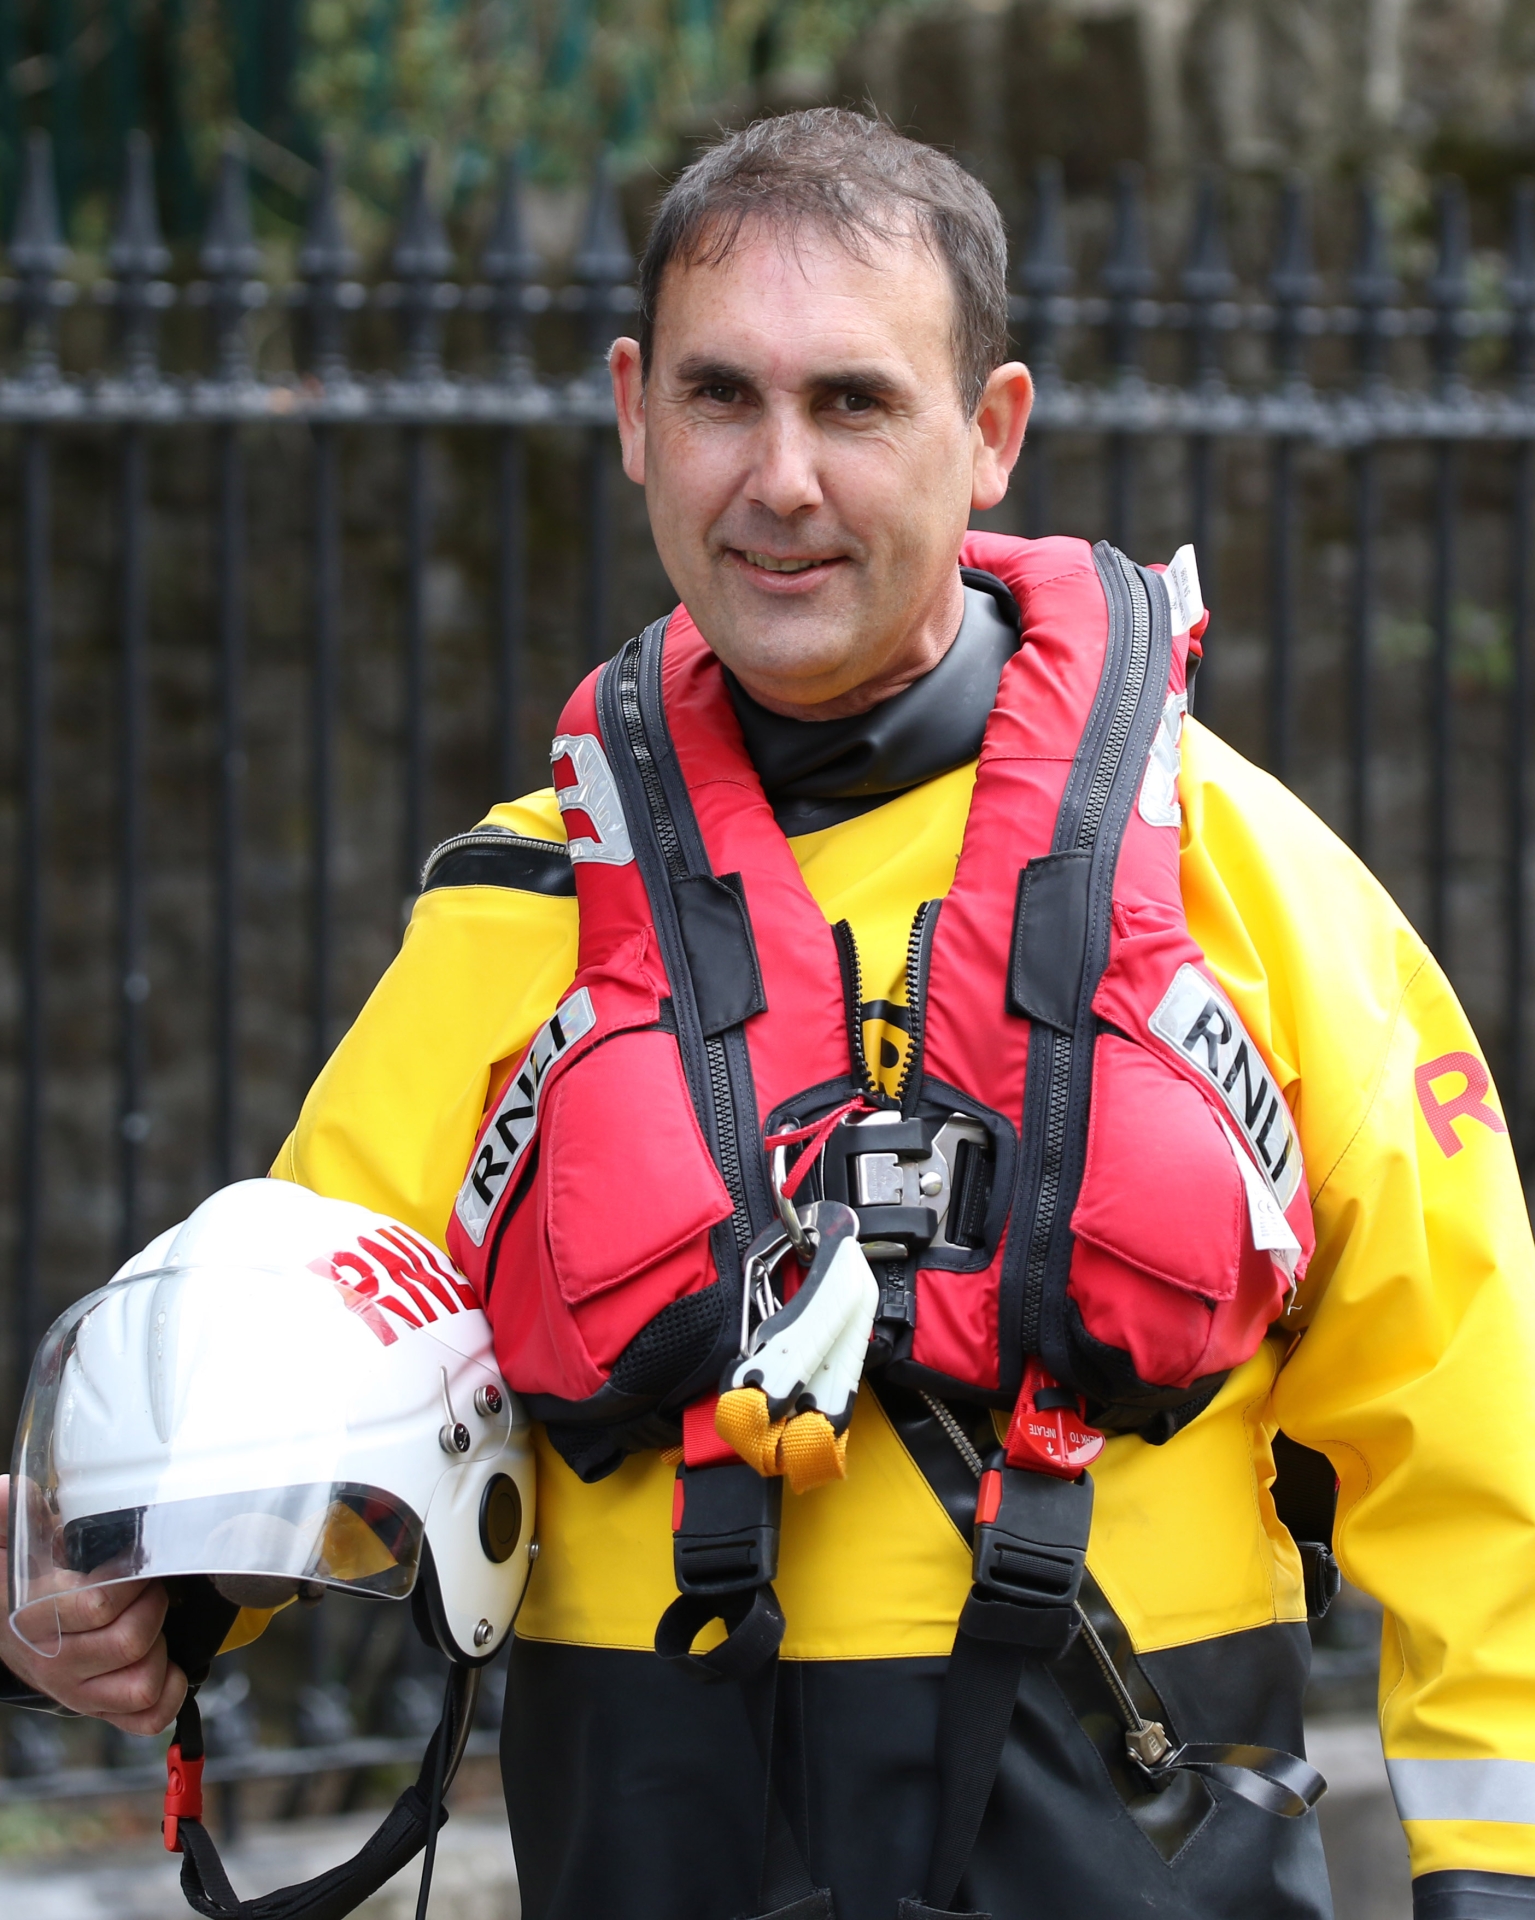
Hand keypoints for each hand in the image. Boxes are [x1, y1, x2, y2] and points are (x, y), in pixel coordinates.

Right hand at [0, 1475, 185, 1733]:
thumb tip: (12, 1492)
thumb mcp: (12, 1542)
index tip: (138, 1560)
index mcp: (37, 1618)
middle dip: (154, 1603)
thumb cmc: (21, 1580)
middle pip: (131, 1642)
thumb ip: (11, 1515)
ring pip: (144, 1684)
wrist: (1, 1628)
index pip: (99, 1605)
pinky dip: (170, 1693)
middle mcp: (58, 1662)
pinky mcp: (99, 1709)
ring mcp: (80, 1691)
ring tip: (153, 1622)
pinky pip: (147, 1719)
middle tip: (151, 1585)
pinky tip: (168, 1662)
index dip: (133, 1578)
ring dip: (161, 1649)